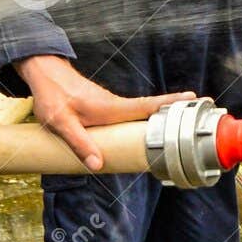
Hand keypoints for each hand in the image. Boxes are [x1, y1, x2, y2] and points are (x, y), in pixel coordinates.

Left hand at [15, 54, 192, 171]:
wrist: (44, 75)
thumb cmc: (52, 97)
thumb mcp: (61, 124)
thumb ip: (79, 144)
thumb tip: (98, 166)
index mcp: (111, 108)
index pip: (147, 106)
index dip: (170, 104)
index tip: (193, 100)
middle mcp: (116, 105)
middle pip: (151, 110)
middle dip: (174, 113)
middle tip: (198, 116)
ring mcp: (112, 105)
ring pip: (140, 114)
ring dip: (160, 117)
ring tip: (181, 128)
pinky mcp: (106, 108)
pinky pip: (129, 115)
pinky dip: (143, 119)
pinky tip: (149, 131)